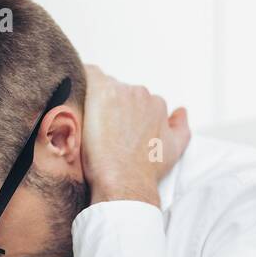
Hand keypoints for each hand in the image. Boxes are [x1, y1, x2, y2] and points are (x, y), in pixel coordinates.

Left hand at [80, 65, 189, 205]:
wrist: (125, 181)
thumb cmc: (146, 170)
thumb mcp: (174, 149)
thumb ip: (180, 128)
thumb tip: (181, 112)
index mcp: (156, 104)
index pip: (134, 98)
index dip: (119, 113)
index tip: (110, 128)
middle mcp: (141, 94)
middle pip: (117, 91)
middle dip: (107, 107)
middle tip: (96, 129)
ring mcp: (121, 92)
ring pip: (101, 86)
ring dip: (93, 101)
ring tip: (84, 123)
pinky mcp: (102, 93)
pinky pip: (88, 75)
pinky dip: (80, 82)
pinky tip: (74, 97)